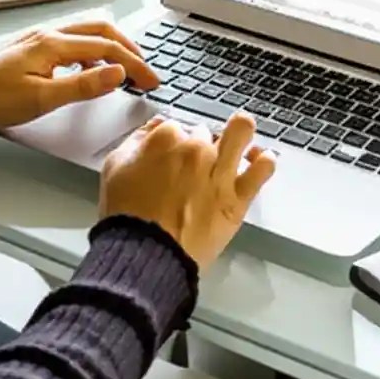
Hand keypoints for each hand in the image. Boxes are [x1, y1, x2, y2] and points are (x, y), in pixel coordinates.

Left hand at [0, 21, 158, 129]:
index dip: (135, 65)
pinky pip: (72, 40)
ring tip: (125, 67)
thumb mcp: (42, 98)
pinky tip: (90, 68)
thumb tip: (118, 73)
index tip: (151, 81)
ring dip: (112, 46)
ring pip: (87, 32)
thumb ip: (84, 85)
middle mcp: (48, 35)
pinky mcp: (31, 48)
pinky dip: (92, 50)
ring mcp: (39, 39)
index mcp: (54, 44)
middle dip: (129, 48)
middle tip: (146, 70)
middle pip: (102, 30)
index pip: (108, 48)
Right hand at [99, 114, 276, 270]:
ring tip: (239, 140)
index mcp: (166, 138)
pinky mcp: (237, 196)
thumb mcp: (115, 167)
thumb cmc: (128, 216)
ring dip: (240, 131)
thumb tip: (154, 128)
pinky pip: (263, 168)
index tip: (171, 153)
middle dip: (200, 143)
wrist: (147, 253)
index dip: (173, 140)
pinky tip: (259, 159)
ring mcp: (220, 170)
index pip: (176, 125)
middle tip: (192, 164)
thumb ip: (136, 140)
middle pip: (205, 131)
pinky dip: (264, 160)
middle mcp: (197, 148)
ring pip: (241, 132)